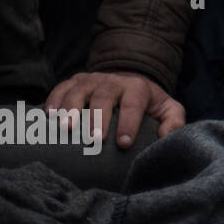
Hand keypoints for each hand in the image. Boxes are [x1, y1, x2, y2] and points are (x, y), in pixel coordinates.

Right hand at [45, 71, 185, 149]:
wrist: (129, 82)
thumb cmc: (148, 103)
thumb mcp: (167, 109)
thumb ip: (173, 121)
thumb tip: (166, 136)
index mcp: (137, 87)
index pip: (134, 104)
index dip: (129, 123)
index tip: (124, 143)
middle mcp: (113, 81)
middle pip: (104, 95)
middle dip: (98, 117)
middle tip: (94, 139)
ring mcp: (92, 80)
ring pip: (80, 89)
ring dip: (71, 108)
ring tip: (66, 128)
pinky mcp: (75, 81)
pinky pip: (61, 87)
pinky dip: (54, 100)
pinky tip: (49, 115)